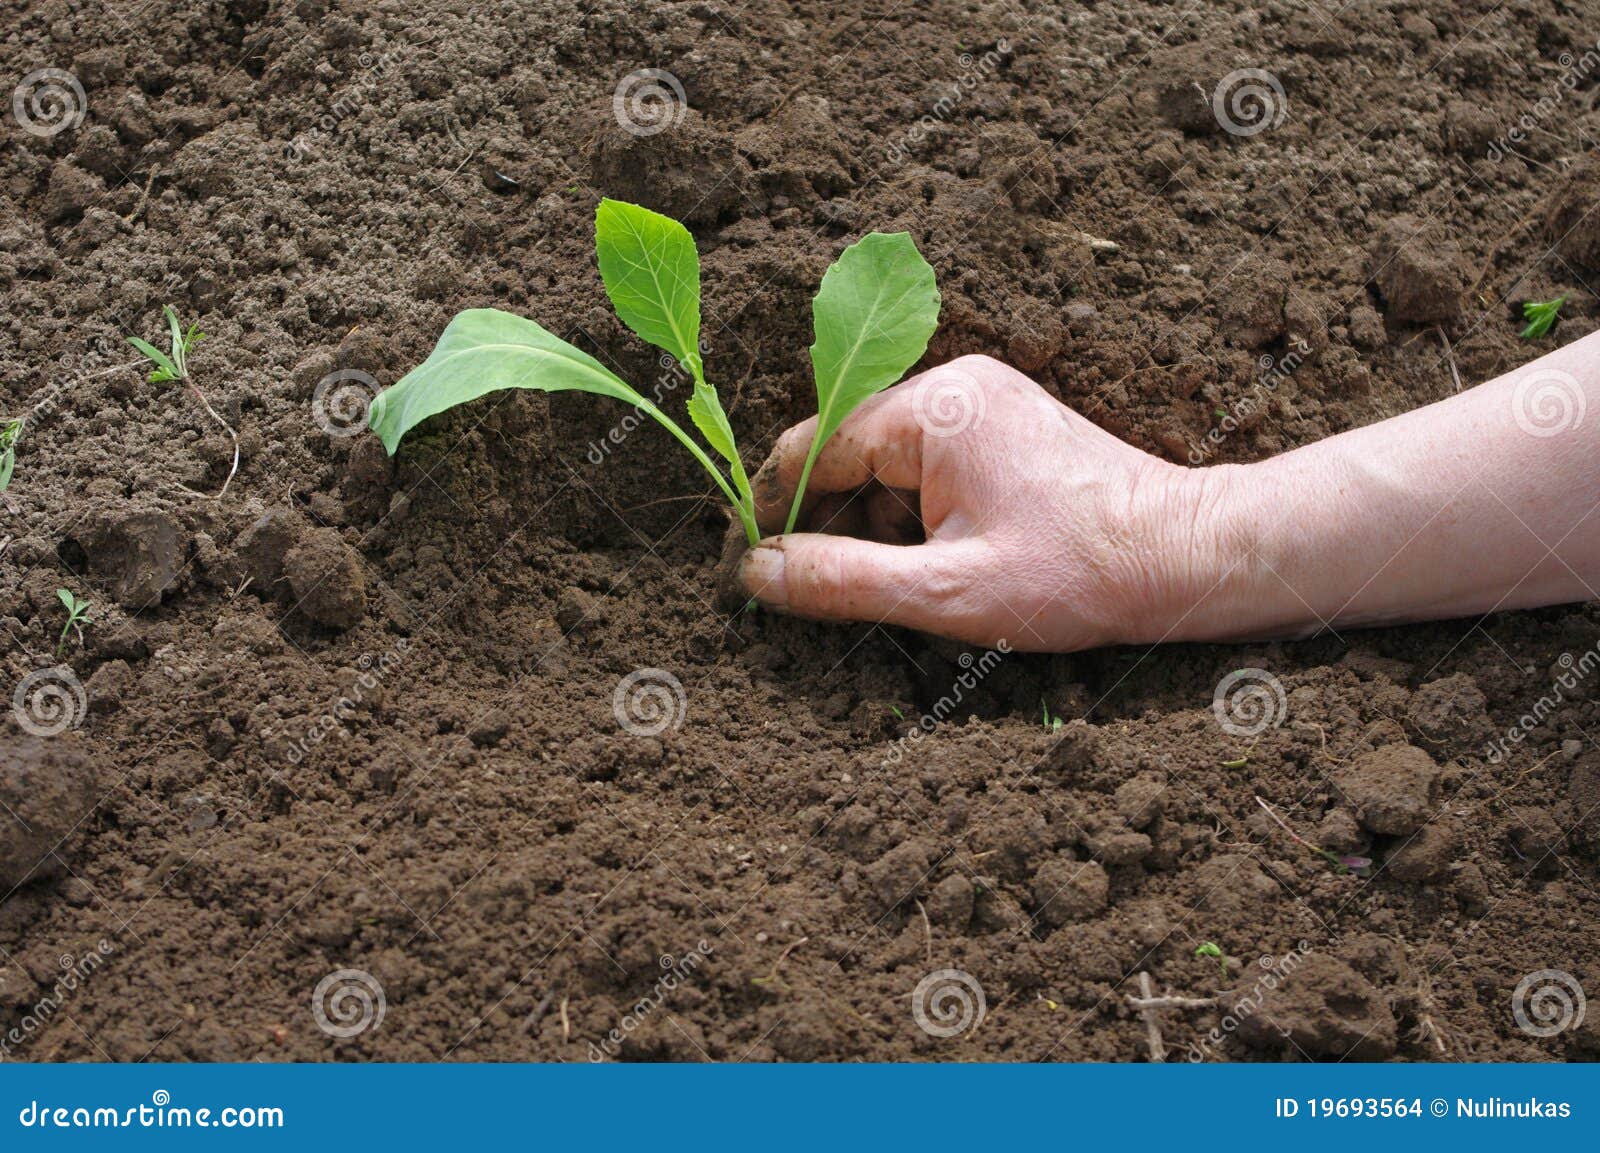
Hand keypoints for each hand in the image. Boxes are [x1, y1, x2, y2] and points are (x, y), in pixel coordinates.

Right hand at [737, 355, 1228, 650]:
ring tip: (913, 587)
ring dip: (877, 525)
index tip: (755, 569)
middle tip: (824, 595)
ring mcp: (982, 400)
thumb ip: (839, 581)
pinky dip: (916, 515)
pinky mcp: (1003, 425)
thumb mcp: (946, 593)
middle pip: (846, 452)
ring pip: (885, 463)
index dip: (775, 511)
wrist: (1185, 556)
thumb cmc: (1078, 574)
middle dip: (829, 523)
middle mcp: (952, 385)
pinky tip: (944, 564)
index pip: (812, 447)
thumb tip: (756, 574)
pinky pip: (927, 464)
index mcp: (932, 409)